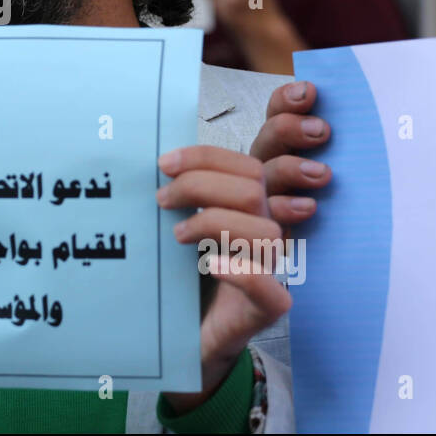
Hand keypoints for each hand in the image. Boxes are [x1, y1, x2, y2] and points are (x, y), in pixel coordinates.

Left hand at [156, 80, 331, 414]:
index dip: (278, 121)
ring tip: (175, 234)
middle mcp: (269, 221)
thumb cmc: (183, 270)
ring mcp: (273, 264)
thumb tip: (157, 147)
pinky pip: (266, 286)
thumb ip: (182, 181)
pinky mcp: (269, 307)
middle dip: (204, 178)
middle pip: (255, 181)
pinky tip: (211, 264)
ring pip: (260, 227)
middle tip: (162, 193)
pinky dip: (237, 271)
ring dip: (212, 222)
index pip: (267, 147)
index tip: (276, 101)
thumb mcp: (178, 216)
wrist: (186, 334)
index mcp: (252, 192)